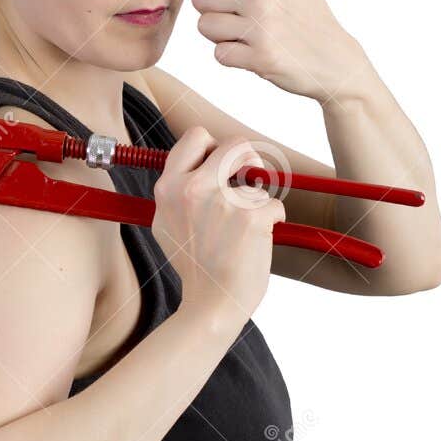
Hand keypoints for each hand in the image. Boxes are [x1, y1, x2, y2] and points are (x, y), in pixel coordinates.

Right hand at [151, 124, 285, 325]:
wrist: (210, 303)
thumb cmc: (194, 266)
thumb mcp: (166, 223)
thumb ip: (178, 190)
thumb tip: (199, 162)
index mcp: (168, 187)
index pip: (196, 137)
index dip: (214, 146)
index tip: (221, 165)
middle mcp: (193, 189)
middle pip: (235, 144)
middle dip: (248, 160)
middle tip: (248, 181)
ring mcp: (223, 202)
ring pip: (256, 182)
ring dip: (256, 202)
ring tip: (243, 230)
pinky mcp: (252, 217)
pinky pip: (274, 205)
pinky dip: (272, 222)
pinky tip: (256, 242)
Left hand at [176, 0, 371, 101]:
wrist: (335, 62)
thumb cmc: (311, 13)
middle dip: (213, 8)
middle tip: (242, 14)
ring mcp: (258, 29)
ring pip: (205, 27)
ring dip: (220, 33)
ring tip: (248, 33)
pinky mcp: (257, 58)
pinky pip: (218, 54)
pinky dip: (231, 55)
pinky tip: (253, 52)